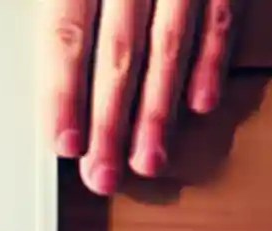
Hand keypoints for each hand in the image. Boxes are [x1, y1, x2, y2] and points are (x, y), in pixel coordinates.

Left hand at [48, 0, 242, 194]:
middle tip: (103, 174)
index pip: (66, 33)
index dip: (63, 92)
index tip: (65, 144)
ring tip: (148, 160)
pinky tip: (202, 104)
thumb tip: (51, 96)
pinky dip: (211, 62)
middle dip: (110, 121)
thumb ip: (62, 21)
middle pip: (117, 52)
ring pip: (169, 45)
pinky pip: (220, 16)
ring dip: (158, 109)